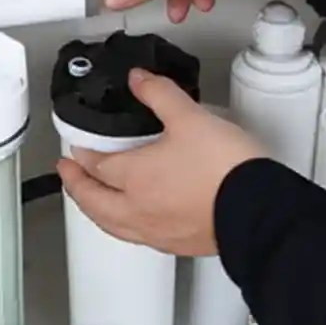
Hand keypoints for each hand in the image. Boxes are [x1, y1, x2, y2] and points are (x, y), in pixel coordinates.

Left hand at [57, 69, 265, 256]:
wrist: (257, 209)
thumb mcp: (190, 118)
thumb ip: (159, 94)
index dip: (82, 156)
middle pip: (93, 202)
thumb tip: (139, 80)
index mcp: (134, 177)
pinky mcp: (176, 244)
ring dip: (96, 211)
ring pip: (111, 225)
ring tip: (93, 202)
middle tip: (68, 175)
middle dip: (76, 187)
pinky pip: (136, 237)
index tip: (76, 149)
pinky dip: (123, 227)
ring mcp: (155, 231)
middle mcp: (137, 209)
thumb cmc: (225, 170)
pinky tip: (132, 222)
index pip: (96, 167)